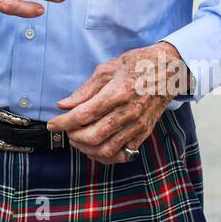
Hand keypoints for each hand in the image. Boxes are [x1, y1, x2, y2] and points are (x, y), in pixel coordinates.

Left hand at [46, 42, 185, 163]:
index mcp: (118, 92)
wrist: (168, 71)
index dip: (64, 122)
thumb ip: (85, 90)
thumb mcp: (107, 69)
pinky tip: (95, 148)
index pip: (84, 114)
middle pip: (94, 135)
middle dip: (73, 136)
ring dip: (86, 148)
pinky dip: (105, 156)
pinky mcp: (144, 134)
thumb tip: (64, 105)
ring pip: (107, 149)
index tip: (52, 124)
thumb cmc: (137, 65)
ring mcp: (138, 126)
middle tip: (66, 130)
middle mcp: (129, 112)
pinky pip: (122, 155)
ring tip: (78, 140)